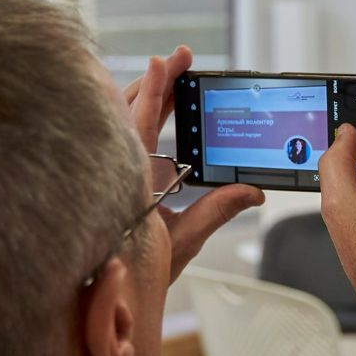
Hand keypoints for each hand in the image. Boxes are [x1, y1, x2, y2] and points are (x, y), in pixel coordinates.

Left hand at [126, 48, 263, 281]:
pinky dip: (133, 116)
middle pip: (129, 109)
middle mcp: (117, 168)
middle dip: (156, 80)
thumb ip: (217, 211)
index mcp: (131, 178)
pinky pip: (116, 137)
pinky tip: (146, 111)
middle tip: (180, 59)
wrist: (105, 296)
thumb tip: (250, 191)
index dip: (154, 88)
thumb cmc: (132, 272)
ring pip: (119, 119)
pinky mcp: (111, 179)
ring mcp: (110, 172)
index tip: (164, 60)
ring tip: (169, 76)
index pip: (139, 120)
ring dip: (144, 95)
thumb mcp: (182, 242)